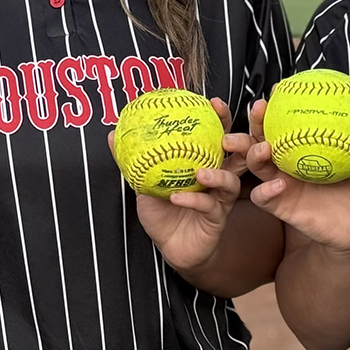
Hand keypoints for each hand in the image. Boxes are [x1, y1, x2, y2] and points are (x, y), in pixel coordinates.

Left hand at [121, 97, 250, 271]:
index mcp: (206, 163)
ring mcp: (220, 200)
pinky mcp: (217, 220)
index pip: (218, 135)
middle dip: (237, 141)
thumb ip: (133, 161)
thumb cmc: (162, 212)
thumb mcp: (144, 182)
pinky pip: (209, 208)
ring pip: (230, 182)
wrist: (170, 247)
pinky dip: (193, 201)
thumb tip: (112, 135)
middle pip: (238, 155)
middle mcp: (218, 179)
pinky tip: (178, 198)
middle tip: (224, 134)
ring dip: (216, 175)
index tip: (213, 102)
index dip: (220, 118)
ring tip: (200, 172)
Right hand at [248, 100, 349, 254]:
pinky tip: (280, 185)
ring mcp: (281, 184)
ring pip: (257, 165)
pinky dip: (267, 191)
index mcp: (305, 147)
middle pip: (263, 137)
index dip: (278, 104)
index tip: (279, 87)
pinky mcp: (280, 206)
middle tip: (260, 106)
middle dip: (256, 120)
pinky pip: (264, 198)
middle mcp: (288, 162)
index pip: (285, 121)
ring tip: (265, 147)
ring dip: (255, 153)